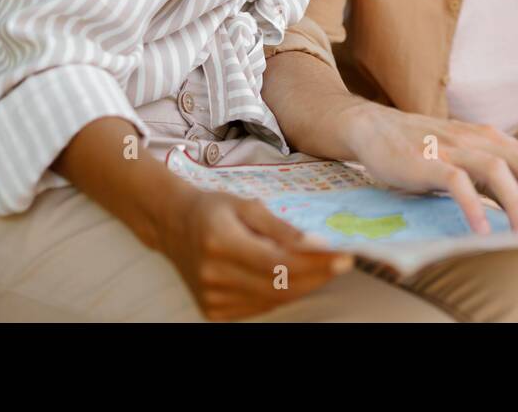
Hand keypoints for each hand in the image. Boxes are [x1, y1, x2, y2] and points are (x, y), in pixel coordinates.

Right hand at [157, 183, 352, 320]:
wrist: (174, 226)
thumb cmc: (214, 209)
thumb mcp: (246, 205)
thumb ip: (280, 227)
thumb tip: (315, 243)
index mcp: (220, 243)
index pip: (277, 263)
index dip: (314, 264)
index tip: (344, 256)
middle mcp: (214, 275)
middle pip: (279, 286)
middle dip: (318, 276)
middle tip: (344, 262)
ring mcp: (212, 297)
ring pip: (273, 300)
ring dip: (305, 286)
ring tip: (325, 268)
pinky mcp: (214, 311)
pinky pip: (260, 306)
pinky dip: (281, 293)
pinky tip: (294, 277)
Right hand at [341, 104, 517, 233]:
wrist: (374, 128)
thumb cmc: (426, 151)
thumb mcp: (469, 164)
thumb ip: (501, 183)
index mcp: (492, 138)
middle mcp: (478, 138)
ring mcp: (453, 147)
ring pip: (496, 170)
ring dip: (516, 204)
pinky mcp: (427, 160)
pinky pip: (456, 182)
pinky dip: (472, 206)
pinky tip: (481, 230)